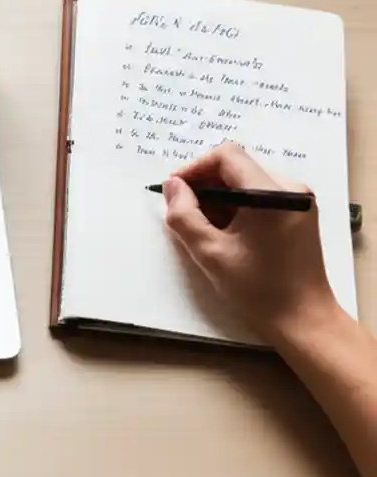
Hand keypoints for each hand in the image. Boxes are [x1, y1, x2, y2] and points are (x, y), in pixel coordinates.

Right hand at [161, 142, 341, 345]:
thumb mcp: (210, 253)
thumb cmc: (257, 289)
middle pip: (237, 167)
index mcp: (272, 194)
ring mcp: (298, 201)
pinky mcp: (298, 214)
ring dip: (219, 198)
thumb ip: (184, 215)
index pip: (227, 156)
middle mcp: (290, 189)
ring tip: (203, 227)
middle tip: (183, 211)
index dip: (195, 167)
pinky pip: (260, 196)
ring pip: (246, 182)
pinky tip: (225, 232)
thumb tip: (173, 186)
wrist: (303, 320)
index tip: (175, 191)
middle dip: (205, 185)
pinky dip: (237, 207)